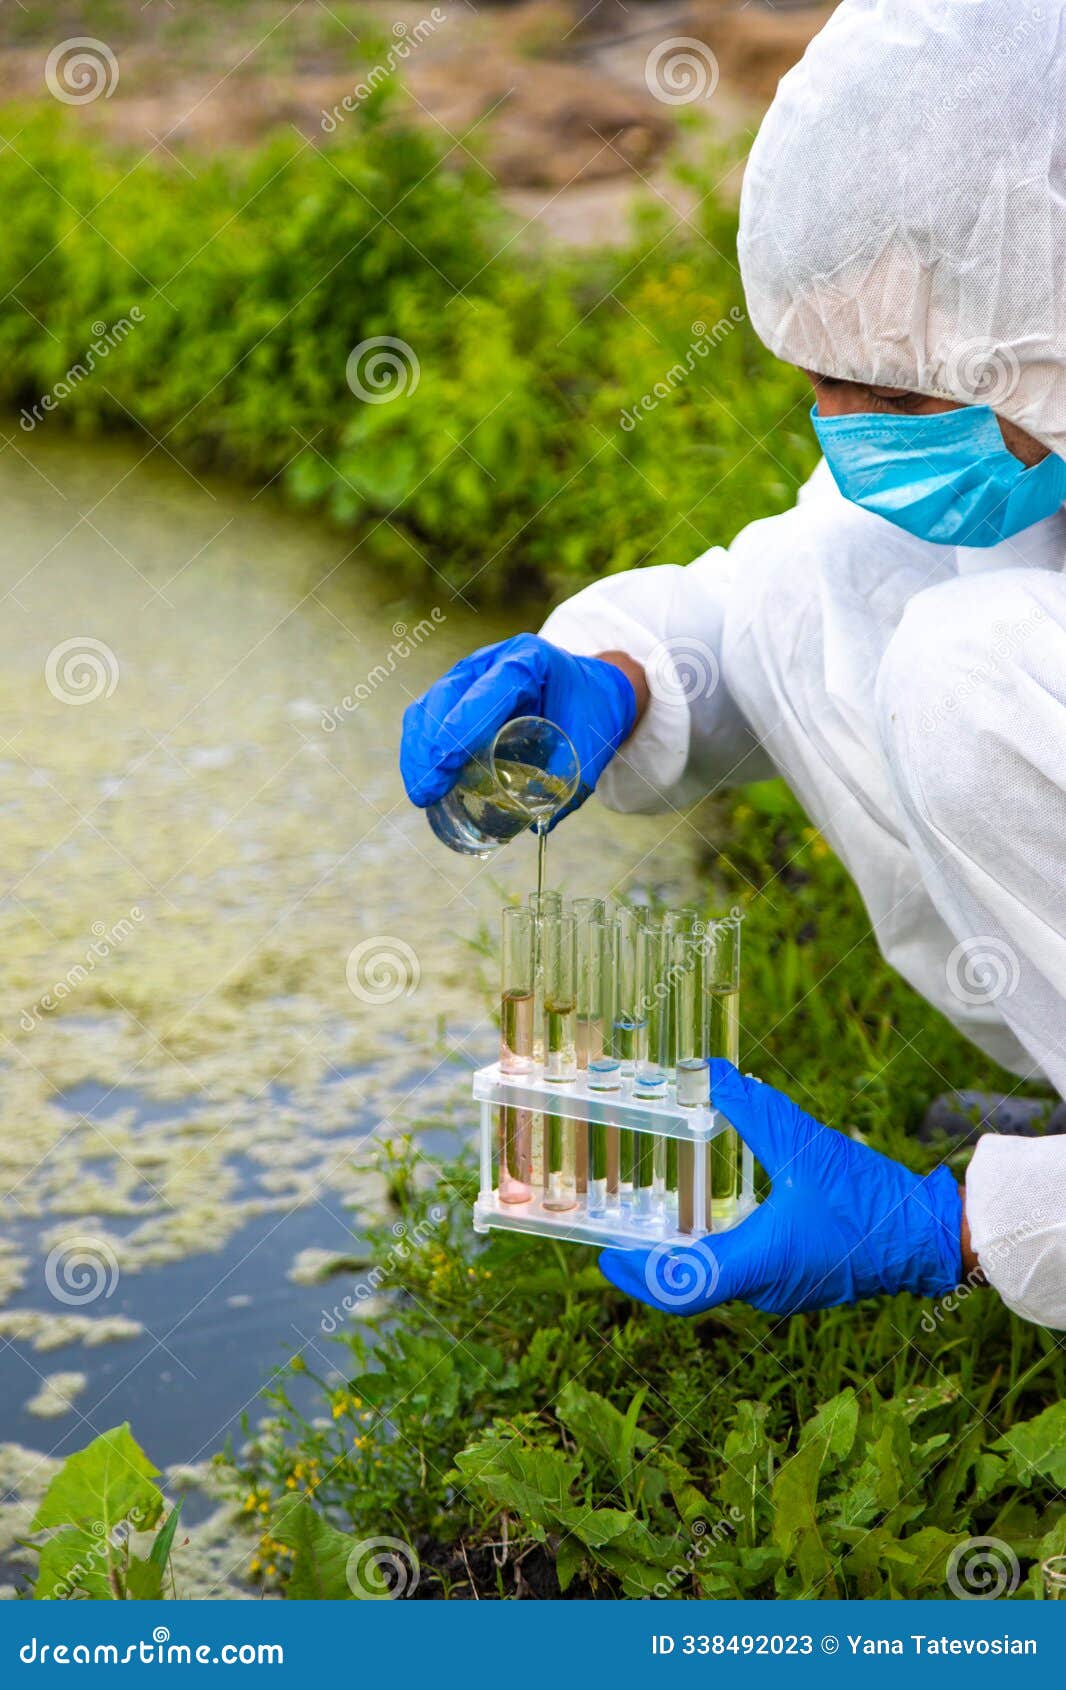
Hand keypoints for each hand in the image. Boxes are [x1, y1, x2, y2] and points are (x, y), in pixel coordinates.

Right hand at [400, 633, 636, 820]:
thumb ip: (572, 782)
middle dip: (432, 744)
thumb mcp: (591, 744)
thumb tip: (537, 825)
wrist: (590, 691)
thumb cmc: (590, 714)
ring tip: (422, 794)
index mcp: (530, 660)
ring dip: (418, 751)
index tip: (448, 759)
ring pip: (429, 705)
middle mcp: (492, 661)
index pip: (493, 686)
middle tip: (430, 790)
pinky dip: (420, 749)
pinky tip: (423, 781)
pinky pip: (428, 717)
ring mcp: (469, 676)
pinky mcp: (456, 695)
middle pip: (449, 694)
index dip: (466, 720)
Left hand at [599, 1061, 962, 1316]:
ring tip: (659, 1222)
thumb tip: (706, 1072)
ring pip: (719, 1280)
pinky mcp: (800, 1283)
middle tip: (622, 1233)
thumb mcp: (804, 1143)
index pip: (681, 1285)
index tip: (606, 1258)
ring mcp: (784, 1291)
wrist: (929, 1235)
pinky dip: (717, 1253)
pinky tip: (713, 1221)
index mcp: (758, 1264)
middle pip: (692, 1284)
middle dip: (654, 1261)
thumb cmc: (867, 1197)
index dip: (637, 1275)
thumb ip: (752, 1109)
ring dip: (686, 1256)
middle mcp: (765, 1288)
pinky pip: (744, 1275)